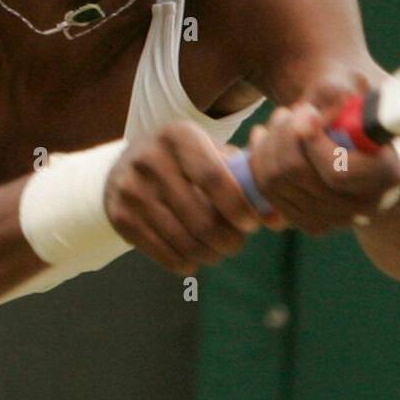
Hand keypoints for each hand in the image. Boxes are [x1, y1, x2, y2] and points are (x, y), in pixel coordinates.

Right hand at [103, 121, 261, 276]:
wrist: (126, 164)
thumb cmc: (185, 160)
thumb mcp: (210, 152)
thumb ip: (246, 178)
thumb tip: (279, 219)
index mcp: (178, 136)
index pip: (213, 177)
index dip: (237, 207)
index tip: (251, 224)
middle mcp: (150, 161)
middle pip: (200, 217)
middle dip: (228, 239)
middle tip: (238, 243)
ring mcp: (131, 191)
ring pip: (183, 240)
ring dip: (211, 254)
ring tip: (220, 251)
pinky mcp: (120, 218)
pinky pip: (163, 253)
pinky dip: (187, 262)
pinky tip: (196, 258)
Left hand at [246, 100, 399, 235]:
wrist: (371, 151)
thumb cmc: (364, 114)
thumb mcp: (360, 91)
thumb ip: (336, 94)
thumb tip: (308, 113)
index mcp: (386, 174)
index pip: (337, 171)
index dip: (312, 141)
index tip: (307, 110)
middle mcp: (363, 206)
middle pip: (297, 174)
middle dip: (283, 134)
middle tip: (289, 111)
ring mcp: (335, 219)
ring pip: (276, 182)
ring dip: (269, 143)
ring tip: (280, 118)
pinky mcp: (310, 223)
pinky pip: (267, 191)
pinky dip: (259, 160)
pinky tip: (265, 137)